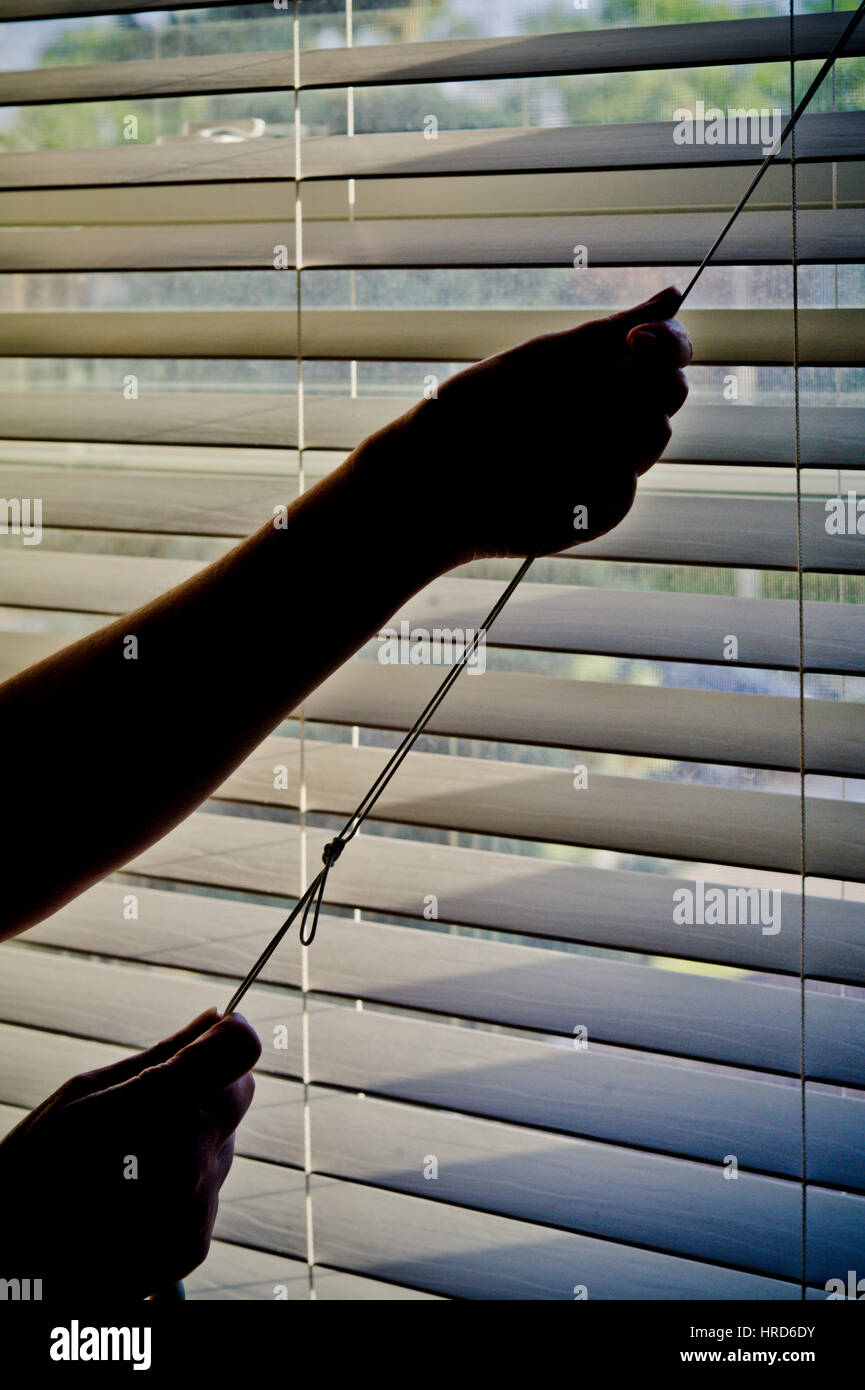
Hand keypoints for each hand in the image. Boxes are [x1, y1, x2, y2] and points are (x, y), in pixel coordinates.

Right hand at [0, 1009, 259, 1299]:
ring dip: (191, 1143)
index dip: (224, 1042)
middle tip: (139, 1114)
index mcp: (156, 1115)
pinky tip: (133, 1197)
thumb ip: (163, 1057)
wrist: (14, 1265)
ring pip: (223, 1144)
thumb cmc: (33, 1172)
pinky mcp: (194, 1249)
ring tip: (127, 1163)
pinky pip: (210, 1192)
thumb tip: (218, 1017)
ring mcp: (194, 1215)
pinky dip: (182, 1188)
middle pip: (236, 1097)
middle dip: (202, 1094)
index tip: (209, 1040)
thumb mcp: (81, 1096)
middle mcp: (188, 1168)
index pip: (238, 1053)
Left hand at [384, 286, 690, 563]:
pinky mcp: (600, 510)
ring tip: (549, 434)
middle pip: (670, 392)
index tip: (633, 339)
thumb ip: (612, 333)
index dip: (668, 342)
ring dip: (609, 427)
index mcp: (603, 374)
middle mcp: (615, 417)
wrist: (436, 479)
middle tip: (584, 392)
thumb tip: (674, 295)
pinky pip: (623, 488)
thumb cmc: (480, 410)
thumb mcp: (546, 361)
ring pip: (652, 437)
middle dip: (640, 384)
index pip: (670, 351)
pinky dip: (589, 475)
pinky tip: (547, 476)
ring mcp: (611, 464)